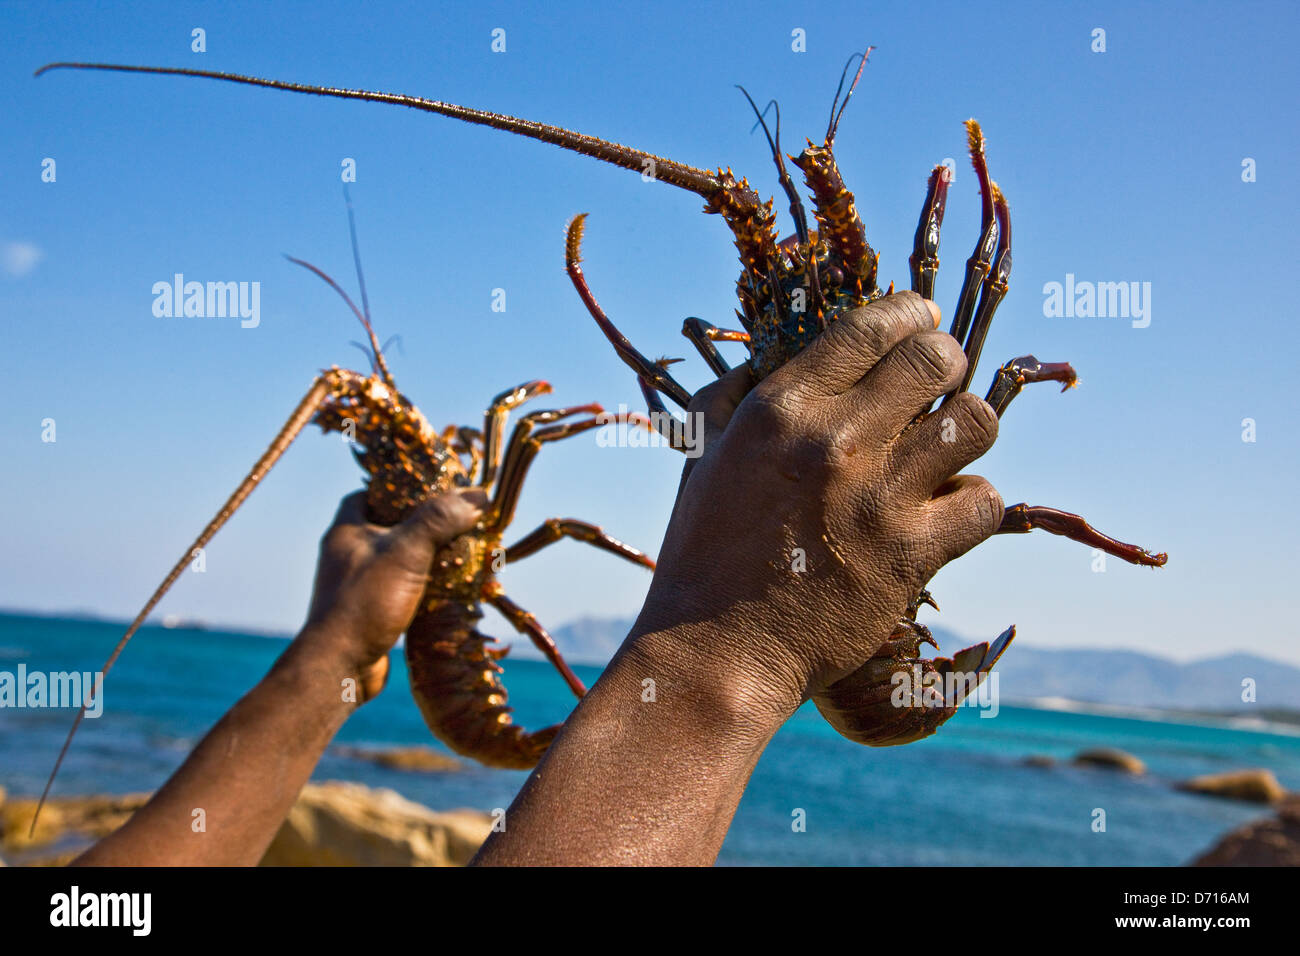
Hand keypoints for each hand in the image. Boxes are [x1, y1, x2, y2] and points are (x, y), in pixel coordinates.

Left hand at [300, 487, 486, 699]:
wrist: (339, 667)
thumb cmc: (365, 602)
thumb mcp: (406, 551)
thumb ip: (439, 520)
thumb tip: (478, 496)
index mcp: (347, 529)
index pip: (372, 493)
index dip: (402, 489)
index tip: (435, 491)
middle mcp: (348, 553)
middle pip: (392, 526)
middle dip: (426, 526)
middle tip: (460, 524)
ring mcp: (358, 584)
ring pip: (400, 560)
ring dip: (429, 559)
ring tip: (463, 556)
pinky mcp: (371, 612)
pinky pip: (402, 589)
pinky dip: (425, 587)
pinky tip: (450, 591)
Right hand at [631, 292, 1002, 721]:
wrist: (717, 651)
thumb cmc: (703, 552)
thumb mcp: (703, 455)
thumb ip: (735, 394)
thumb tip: (773, 355)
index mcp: (781, 407)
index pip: (872, 325)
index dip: (909, 314)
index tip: (918, 323)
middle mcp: (836, 439)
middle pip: (937, 357)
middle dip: (945, 362)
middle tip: (936, 386)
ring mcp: (880, 496)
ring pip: (975, 422)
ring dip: (965, 429)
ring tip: (944, 448)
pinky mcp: (913, 554)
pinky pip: (985, 500)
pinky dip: (972, 503)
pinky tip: (946, 511)